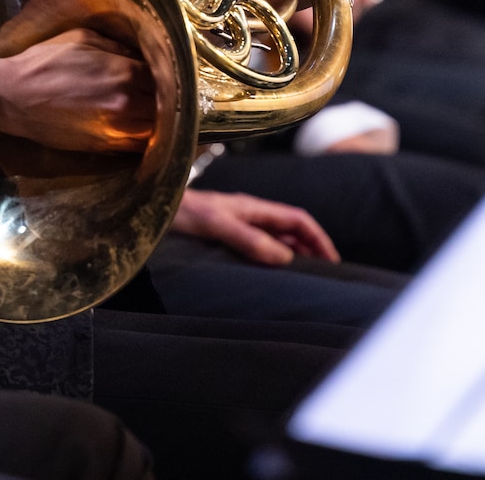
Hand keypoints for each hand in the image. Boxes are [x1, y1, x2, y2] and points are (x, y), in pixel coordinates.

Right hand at [0, 26, 154, 151]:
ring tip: (161, 115)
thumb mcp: (83, 38)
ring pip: (156, 129)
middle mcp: (126, 102)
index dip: (168, 75)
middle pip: (165, 104)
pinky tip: (146, 132)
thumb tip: (139, 55)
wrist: (13, 97)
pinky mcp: (103, 146)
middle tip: (170, 95)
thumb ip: (117, 47)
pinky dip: (147, 141)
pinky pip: (137, 147)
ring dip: (161, 122)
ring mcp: (116, 128)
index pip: (165, 76)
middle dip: (169, 99)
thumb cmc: (45, 62)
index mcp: (124, 71)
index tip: (169, 75)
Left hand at [170, 189, 339, 264]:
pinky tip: (268, 275)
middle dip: (311, 249)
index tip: (332, 262)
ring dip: (292, 256)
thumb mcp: (218, 224)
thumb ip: (250, 239)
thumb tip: (285, 257)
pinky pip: (257, 248)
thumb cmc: (182, 211)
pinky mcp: (224, 236)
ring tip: (302, 279)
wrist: (152, 206)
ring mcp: (237, 225)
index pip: (298, 220)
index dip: (319, 239)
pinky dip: (271, 260)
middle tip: (324, 276)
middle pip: (290, 230)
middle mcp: (249, 215)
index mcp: (254, 208)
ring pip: (275, 239)